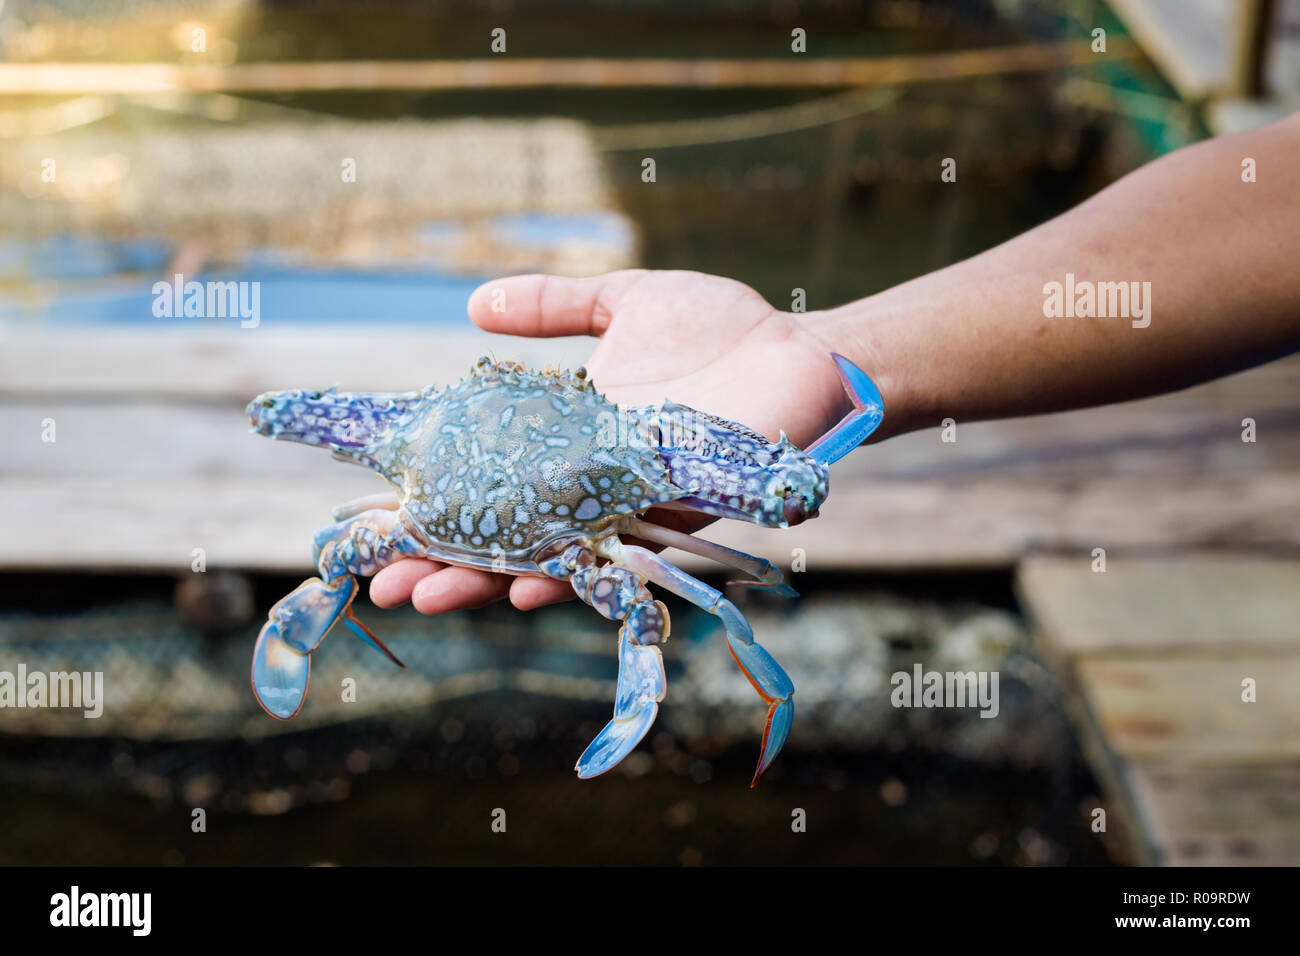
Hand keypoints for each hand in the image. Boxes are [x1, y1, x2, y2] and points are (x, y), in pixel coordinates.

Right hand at [369, 269, 847, 615]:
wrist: (800, 349)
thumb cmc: (720, 327)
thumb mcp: (624, 299)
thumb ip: (554, 305)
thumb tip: (472, 306)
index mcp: (570, 436)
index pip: (489, 476)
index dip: (436, 498)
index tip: (375, 514)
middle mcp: (589, 483)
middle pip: (506, 530)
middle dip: (446, 558)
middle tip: (387, 581)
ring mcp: (626, 506)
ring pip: (548, 555)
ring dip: (488, 579)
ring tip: (429, 594)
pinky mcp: (670, 518)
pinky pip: (616, 559)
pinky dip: (570, 574)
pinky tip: (523, 587)